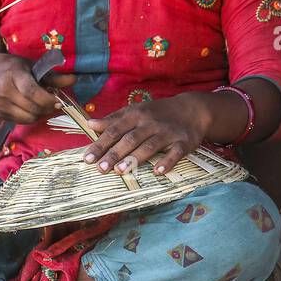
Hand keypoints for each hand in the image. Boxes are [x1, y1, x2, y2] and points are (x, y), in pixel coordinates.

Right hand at [0, 53, 75, 124]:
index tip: (59, 100)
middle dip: (48, 107)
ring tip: (43, 104)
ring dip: (41, 114)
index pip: (32, 92)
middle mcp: (4, 92)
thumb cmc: (15, 68)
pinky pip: (22, 121)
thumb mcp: (34, 67)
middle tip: (54, 101)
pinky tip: (33, 107)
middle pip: (32, 108)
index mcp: (13, 76)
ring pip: (28, 118)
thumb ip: (54, 77)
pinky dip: (32, 117)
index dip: (48, 99)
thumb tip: (74, 80)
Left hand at [81, 95, 208, 175]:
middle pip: (130, 139)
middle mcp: (151, 123)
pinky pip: (175, 152)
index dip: (101, 144)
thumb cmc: (159, 112)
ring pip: (150, 145)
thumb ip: (113, 119)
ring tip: (121, 171)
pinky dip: (167, 161)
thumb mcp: (136, 111)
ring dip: (135, 158)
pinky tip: (158, 172)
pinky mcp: (184, 142)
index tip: (88, 158)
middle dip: (115, 154)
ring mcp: (168, 132)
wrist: (193, 108)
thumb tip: (90, 124)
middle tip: (101, 169)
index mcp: (136, 115)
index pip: (115, 130)